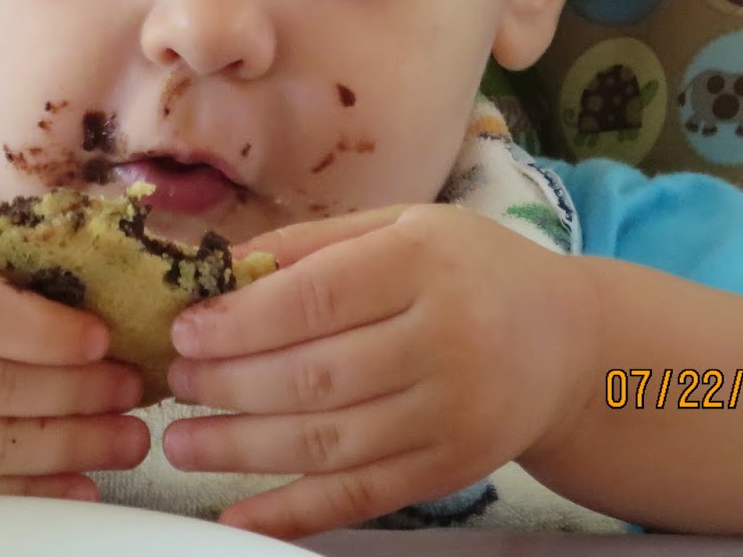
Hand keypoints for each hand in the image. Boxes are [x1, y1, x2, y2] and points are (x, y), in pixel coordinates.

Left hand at [161, 204, 596, 538]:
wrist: (569, 344)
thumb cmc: (468, 271)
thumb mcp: (402, 227)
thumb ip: (312, 244)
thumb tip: (218, 269)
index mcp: (423, 262)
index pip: (317, 297)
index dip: (241, 321)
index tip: (186, 332)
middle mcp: (444, 339)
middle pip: (316, 375)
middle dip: (230, 385)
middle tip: (174, 385)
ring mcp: (452, 414)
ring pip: (330, 442)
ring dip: (243, 450)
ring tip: (184, 444)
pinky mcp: (452, 471)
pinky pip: (361, 496)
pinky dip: (294, 512)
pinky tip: (239, 514)